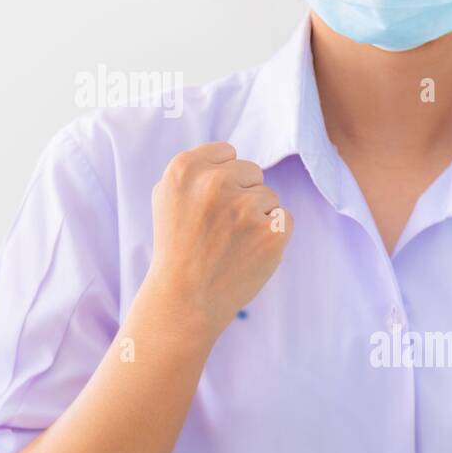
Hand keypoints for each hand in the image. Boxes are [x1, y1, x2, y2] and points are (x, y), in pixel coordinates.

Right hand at [140, 141, 292, 345]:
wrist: (185, 300)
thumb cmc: (177, 248)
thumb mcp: (166, 197)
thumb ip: (195, 169)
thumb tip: (229, 154)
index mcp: (184, 168)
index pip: (227, 152)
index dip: (221, 179)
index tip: (209, 204)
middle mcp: (214, 182)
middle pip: (251, 170)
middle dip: (241, 195)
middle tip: (220, 228)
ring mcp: (244, 207)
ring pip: (269, 195)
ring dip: (256, 217)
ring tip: (231, 243)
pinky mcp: (271, 232)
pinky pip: (285, 218)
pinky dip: (272, 236)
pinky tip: (249, 253)